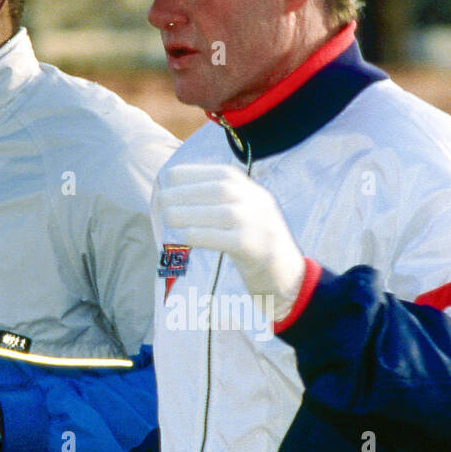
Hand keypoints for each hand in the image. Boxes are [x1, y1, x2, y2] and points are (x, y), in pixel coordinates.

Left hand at [158, 162, 305, 322]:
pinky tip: (184, 237)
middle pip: (221, 189)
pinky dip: (202, 235)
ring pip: (223, 212)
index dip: (193, 174)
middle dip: (187, 191)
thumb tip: (177, 196)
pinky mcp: (257, 249)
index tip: (168, 178)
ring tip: (166, 216)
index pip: (223, 173)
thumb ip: (220, 204)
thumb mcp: (244, 216)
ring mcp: (261, 226)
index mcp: (256, 192)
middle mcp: (260, 204)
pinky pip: (227, 239)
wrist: (289, 279)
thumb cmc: (256, 247)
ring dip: (190, 212)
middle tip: (161, 199)